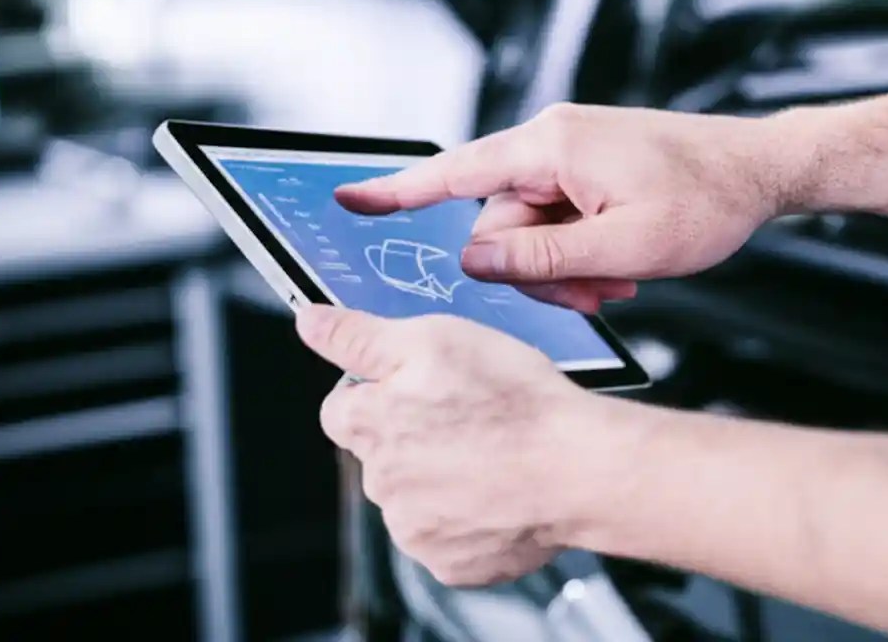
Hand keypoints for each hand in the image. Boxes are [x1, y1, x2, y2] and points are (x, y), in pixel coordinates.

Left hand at [296, 303, 633, 585]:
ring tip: (495, 454)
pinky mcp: (453, 565)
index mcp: (369, 425)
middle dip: (416, 436)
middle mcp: (383, 484)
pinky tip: (503, 491)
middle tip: (472, 415)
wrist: (578, 469)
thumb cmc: (514, 401)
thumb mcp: (433, 338)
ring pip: (417, 499)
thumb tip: (308, 322)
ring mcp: (416, 531)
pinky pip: (451, 538)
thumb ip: (359, 335)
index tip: (420, 386)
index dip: (378, 391)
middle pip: (382, 455)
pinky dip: (472, 519)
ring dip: (444, 479)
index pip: (341, 408)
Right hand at [335, 104, 787, 311]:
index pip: (456, 173)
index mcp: (552, 148)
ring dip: (568, 266)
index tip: (351, 201)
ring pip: (534, 231)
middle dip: (538, 269)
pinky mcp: (590, 171)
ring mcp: (572, 157)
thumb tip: (476, 260)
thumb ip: (542, 258)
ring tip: (621, 276)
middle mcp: (553, 144)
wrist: (762, 170)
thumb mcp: (624, 245)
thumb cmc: (707, 198)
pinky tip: (622, 264)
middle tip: (595, 290)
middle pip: (501, 222)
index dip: (400, 193)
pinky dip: (582, 251)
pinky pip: (561, 220)